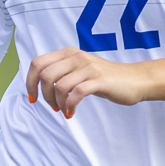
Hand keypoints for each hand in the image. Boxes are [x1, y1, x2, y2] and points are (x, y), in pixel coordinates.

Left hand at [25, 48, 144, 117]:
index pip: (37, 63)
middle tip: (52, 106)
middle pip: (45, 75)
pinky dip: (70, 106)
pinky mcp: (99, 80)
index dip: (29, 82)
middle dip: (44, 95)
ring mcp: (88, 68)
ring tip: (63, 110)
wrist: (134, 80)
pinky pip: (76, 93)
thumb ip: (61, 71)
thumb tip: (38, 83)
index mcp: (68, 53)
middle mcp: (77, 57)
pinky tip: (71, 112)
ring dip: (57, 103)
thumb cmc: (104, 78)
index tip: (33, 97)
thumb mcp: (80, 69)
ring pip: (59, 86)